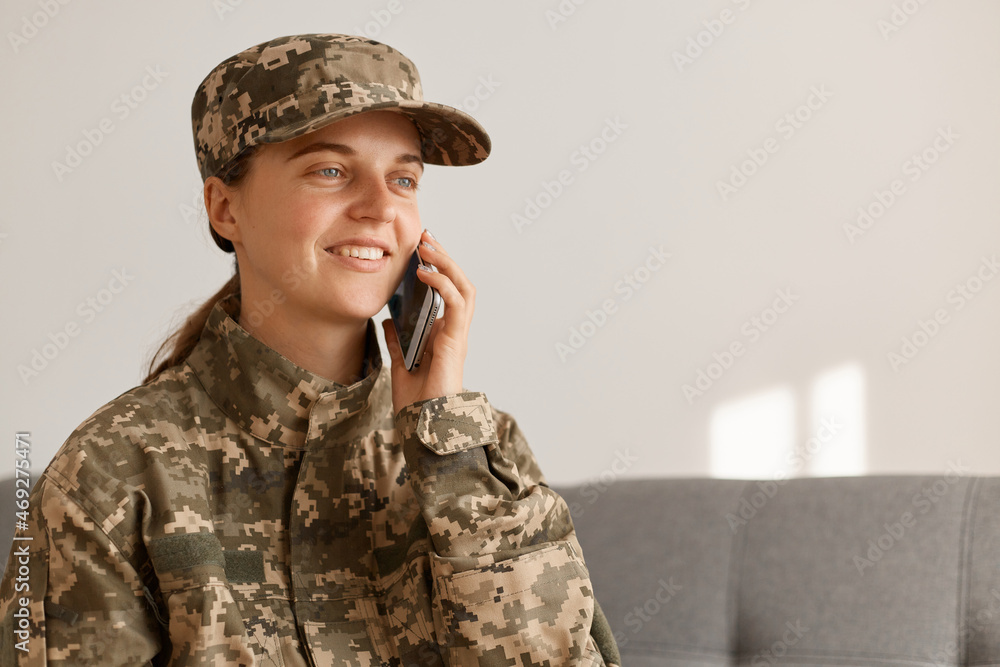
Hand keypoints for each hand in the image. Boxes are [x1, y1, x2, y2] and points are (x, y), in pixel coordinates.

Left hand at [381, 229, 474, 415]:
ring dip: (446, 263)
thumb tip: (388, 321)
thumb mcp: (400, 364)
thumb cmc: (417, 401)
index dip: (438, 267)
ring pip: (463, 288)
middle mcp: (454, 331)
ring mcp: (457, 335)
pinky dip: (442, 283)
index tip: (421, 247)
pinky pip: (455, 303)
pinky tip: (424, 272)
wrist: (423, 424)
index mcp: (444, 335)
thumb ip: (397, 341)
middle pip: (459, 284)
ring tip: (427, 246)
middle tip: (426, 236)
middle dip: (444, 257)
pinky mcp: (455, 340)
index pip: (447, 292)